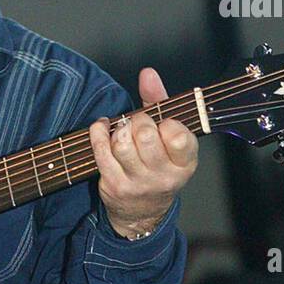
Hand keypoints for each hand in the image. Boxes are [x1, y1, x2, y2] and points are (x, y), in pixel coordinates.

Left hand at [89, 67, 197, 237]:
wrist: (143, 210)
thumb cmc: (158, 163)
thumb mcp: (168, 136)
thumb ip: (160, 101)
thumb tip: (147, 73)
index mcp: (185, 163)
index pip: (178, 138)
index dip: (167, 124)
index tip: (163, 125)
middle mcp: (163, 176)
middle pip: (145, 136)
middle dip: (138, 122)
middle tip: (138, 124)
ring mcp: (138, 183)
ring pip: (122, 144)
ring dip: (118, 130)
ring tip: (122, 130)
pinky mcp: (114, 185)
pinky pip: (101, 151)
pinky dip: (98, 133)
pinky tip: (103, 127)